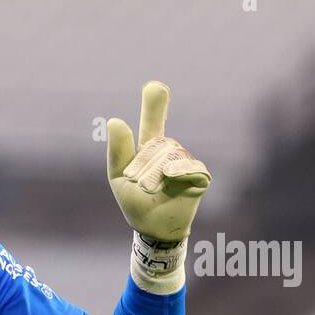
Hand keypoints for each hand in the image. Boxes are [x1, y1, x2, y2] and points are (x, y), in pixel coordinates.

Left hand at [107, 81, 210, 241]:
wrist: (154, 229)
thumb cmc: (136, 202)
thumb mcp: (118, 178)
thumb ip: (118, 151)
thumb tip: (115, 120)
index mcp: (148, 150)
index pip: (152, 122)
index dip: (154, 105)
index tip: (154, 86)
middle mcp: (169, 151)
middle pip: (155, 146)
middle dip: (143, 165)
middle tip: (137, 184)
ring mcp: (185, 162)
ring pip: (171, 155)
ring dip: (156, 172)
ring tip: (150, 189)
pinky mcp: (200, 176)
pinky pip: (190, 167)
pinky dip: (179, 171)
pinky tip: (171, 176)